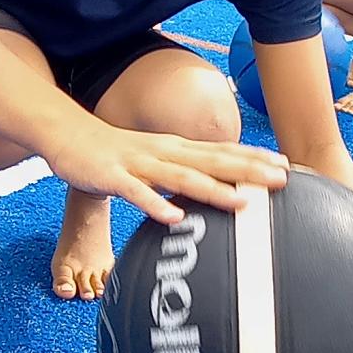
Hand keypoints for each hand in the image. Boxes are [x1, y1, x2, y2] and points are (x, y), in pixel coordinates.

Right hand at [45, 123, 289, 224]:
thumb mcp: (153, 159)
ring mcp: (138, 164)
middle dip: (247, 171)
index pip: (221, 151)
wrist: (66, 134)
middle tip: (281, 181)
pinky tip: (173, 218)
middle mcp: (163, 152)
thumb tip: (210, 189)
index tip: (286, 166)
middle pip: (211, 161)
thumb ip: (180, 173)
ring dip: (212, 190)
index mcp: (175, 148)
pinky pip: (136, 193)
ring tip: (242, 203)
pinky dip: (155, 204)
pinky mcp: (112, 177)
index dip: (253, 158)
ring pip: (180, 177)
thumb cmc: (113, 153)